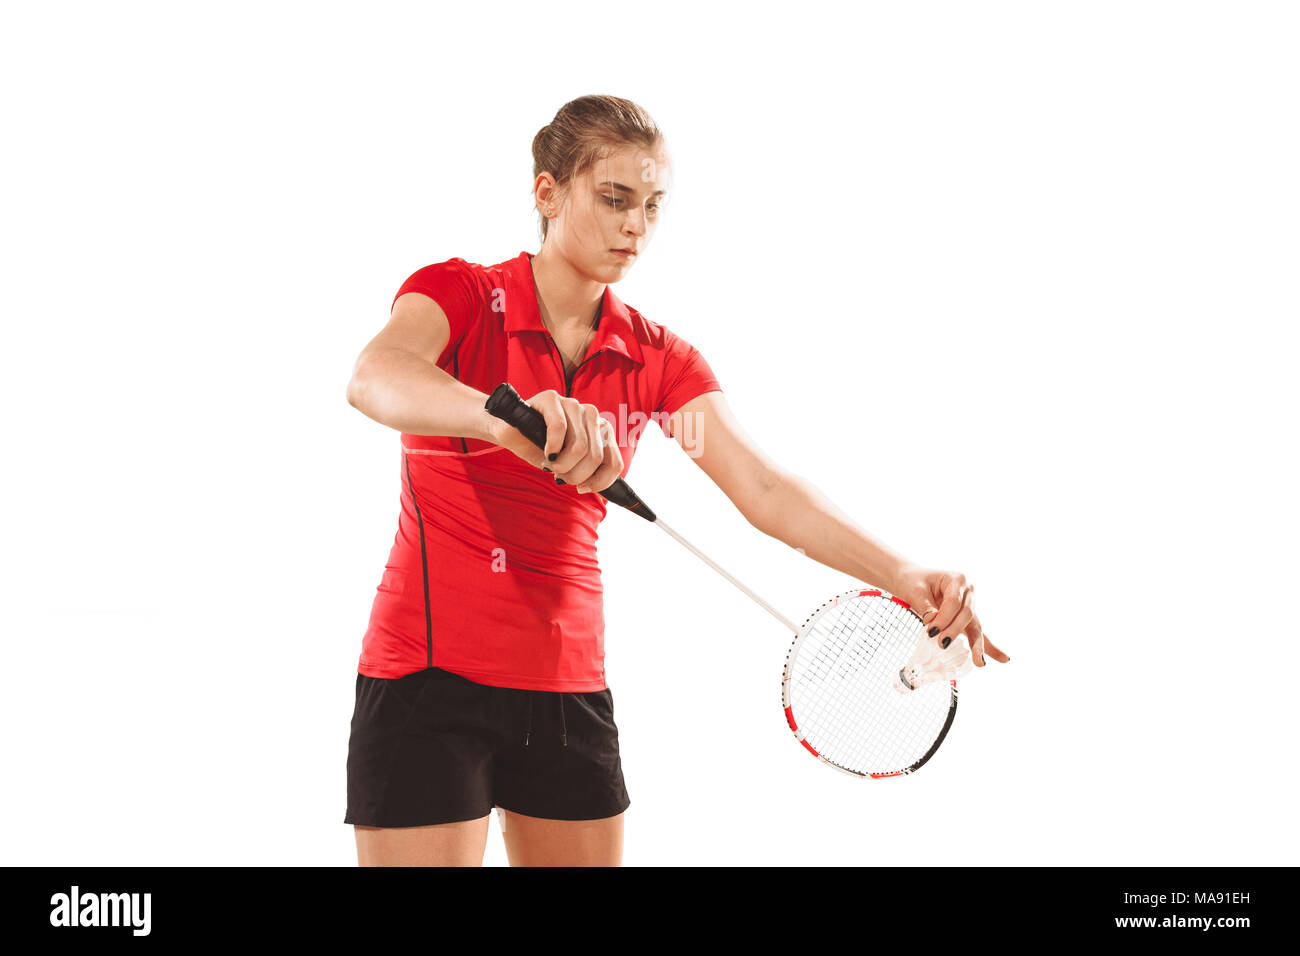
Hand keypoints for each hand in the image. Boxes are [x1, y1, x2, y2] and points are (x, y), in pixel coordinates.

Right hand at [491, 388, 624, 495]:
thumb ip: (588, 472)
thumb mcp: (569, 466)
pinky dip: (552, 447)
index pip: (614, 462)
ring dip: (562, 464)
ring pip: (580, 447)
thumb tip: (601, 489)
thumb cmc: (541, 449)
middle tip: (559, 476)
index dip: (600, 481)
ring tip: (550, 464)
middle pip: (595, 457)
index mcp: (601, 432)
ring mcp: (572, 404)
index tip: (582, 488)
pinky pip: (559, 428)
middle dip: (576, 475)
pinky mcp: (551, 398)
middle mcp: (591, 415)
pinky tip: (546, 452)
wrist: (511, 433)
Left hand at [888, 565, 1009, 667]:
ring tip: (980, 662)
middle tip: (942, 644)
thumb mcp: (914, 591)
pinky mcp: (967, 617)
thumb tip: (932, 622)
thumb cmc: (913, 582)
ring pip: (976, 626)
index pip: (954, 602)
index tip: (931, 631)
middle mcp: (968, 591)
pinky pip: (977, 632)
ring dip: (978, 645)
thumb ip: (924, 607)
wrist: (913, 579)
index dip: (944, 618)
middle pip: (967, 614)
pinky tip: (1003, 659)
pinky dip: (987, 646)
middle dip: (955, 631)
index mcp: (957, 579)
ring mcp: (970, 604)